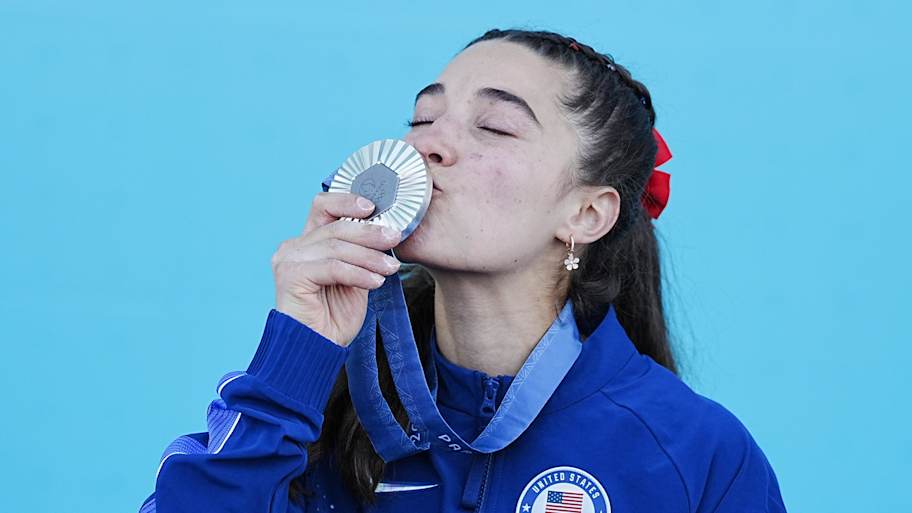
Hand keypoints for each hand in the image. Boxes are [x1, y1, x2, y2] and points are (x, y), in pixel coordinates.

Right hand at [271, 192, 401, 345]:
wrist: (315, 350)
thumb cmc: (333, 317)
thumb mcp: (355, 278)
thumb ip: (361, 255)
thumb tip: (386, 233)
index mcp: (307, 242)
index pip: (324, 206)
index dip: (348, 201)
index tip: (375, 207)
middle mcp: (294, 247)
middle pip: (336, 226)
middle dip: (370, 232)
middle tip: (394, 238)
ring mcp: (289, 260)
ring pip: (337, 246)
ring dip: (369, 257)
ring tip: (391, 269)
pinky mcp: (291, 276)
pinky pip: (333, 267)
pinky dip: (358, 273)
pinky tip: (375, 283)